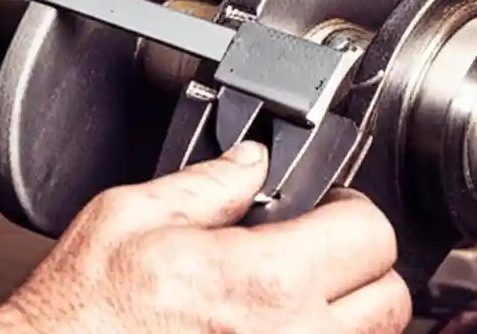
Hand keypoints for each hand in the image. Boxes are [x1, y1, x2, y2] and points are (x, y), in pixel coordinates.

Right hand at [0, 142, 410, 333]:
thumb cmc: (83, 313)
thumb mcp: (129, 217)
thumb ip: (206, 184)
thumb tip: (251, 160)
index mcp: (263, 281)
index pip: (371, 232)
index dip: (348, 210)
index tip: (324, 210)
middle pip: (393, 299)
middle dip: (360, 268)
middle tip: (315, 256)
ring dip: (344, 318)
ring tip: (287, 300)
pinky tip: (267, 330)